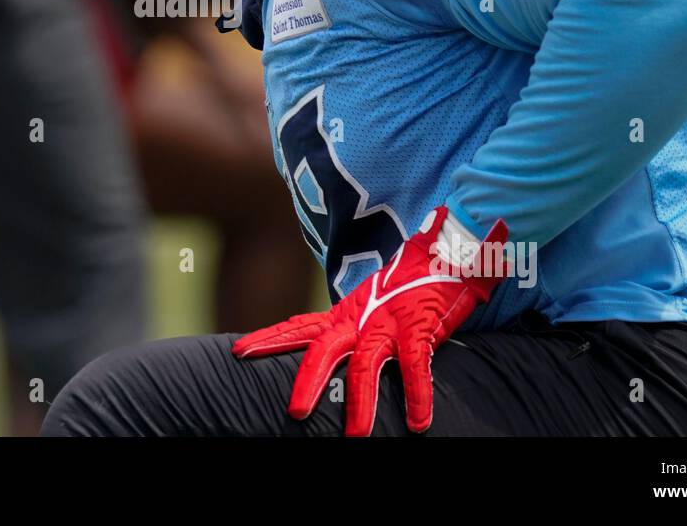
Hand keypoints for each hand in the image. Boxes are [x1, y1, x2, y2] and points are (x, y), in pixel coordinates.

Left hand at [233, 206, 508, 434]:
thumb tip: (340, 349)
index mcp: (346, 312)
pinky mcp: (420, 328)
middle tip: (294, 412)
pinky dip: (417, 396)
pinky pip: (417, 366)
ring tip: (355, 437)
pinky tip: (419, 423)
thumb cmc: (411, 279)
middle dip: (309, 381)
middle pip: (324, 350)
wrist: (447, 247)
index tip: (239, 351)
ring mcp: (389, 322)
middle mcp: (361, 318)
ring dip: (361, 404)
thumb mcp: (372, 301)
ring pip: (366, 366)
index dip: (270, 338)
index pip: (300, 326)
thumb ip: (354, 324)